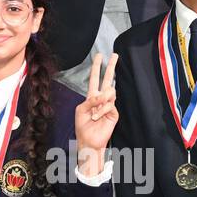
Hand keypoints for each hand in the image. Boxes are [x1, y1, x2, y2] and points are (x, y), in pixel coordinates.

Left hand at [74, 53, 118, 173]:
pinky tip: (98, 117)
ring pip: (110, 92)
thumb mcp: (81, 110)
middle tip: (115, 55)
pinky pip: (110, 105)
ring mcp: (109, 105)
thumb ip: (91, 100)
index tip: (99, 56)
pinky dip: (102, 111)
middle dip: (111, 67)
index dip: (97, 67)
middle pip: (107, 79)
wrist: (89, 141)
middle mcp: (101, 99)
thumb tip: (103, 94)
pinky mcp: (114, 113)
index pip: (95, 79)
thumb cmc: (83, 126)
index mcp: (91, 97)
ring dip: (100, 102)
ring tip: (95, 114)